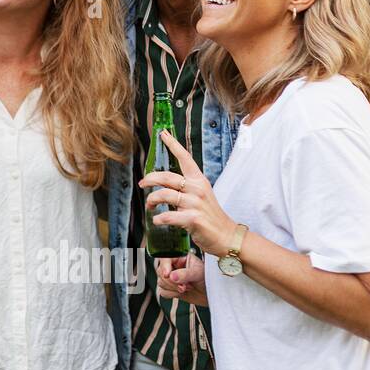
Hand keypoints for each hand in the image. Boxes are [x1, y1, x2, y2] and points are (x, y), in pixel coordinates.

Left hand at [140, 129, 238, 257]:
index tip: (162, 133)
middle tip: (142, 184)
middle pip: (166, 177)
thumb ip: (185, 188)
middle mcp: (197, 189)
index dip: (173, 144)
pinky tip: (157, 220)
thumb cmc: (210, 216)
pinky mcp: (193, 219)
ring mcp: (195, 204)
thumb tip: (164, 185)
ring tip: (150, 207)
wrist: (226, 236)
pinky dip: (159, 218)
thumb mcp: (201, 196)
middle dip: (150, 179)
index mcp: (199, 181)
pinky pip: (168, 216)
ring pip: (164, 195)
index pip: (185, 158)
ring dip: (152, 200)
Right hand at [156, 254, 207, 305]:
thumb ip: (185, 274)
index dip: (164, 266)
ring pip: (161, 282)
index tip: (167, 274)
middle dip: (173, 281)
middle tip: (185, 285)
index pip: (165, 258)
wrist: (211, 294)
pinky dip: (172, 294)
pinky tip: (182, 292)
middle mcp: (173, 266)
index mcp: (179, 257)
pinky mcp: (169, 288)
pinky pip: (163, 291)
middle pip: (161, 272)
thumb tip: (172, 276)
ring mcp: (170, 277)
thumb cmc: (208, 279)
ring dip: (174, 288)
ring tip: (187, 288)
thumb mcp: (198, 273)